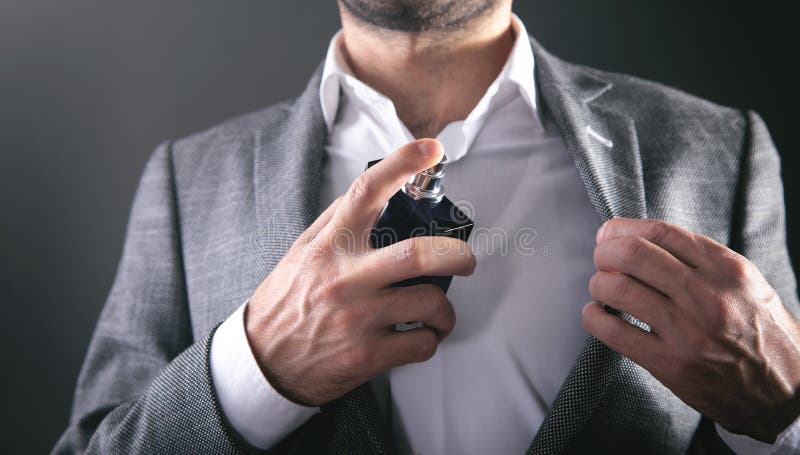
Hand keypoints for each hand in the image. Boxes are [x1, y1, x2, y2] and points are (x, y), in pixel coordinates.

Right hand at [245, 139, 475, 405]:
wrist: (263, 362)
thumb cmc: (287, 303)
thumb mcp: (303, 252)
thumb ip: (337, 222)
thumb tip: (376, 193)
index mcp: (331, 246)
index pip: (366, 193)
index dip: (402, 164)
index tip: (430, 150)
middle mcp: (345, 279)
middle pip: (417, 254)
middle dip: (456, 254)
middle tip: (465, 259)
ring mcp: (358, 319)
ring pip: (429, 303)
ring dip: (444, 310)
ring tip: (437, 312)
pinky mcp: (367, 356)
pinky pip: (421, 344)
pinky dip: (430, 340)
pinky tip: (418, 336)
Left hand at [584, 218, 799, 441]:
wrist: (785, 390)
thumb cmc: (758, 330)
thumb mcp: (744, 282)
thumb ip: (699, 258)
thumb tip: (639, 238)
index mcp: (726, 269)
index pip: (660, 232)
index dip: (622, 228)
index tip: (609, 234)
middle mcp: (707, 296)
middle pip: (632, 254)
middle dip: (604, 252)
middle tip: (601, 260)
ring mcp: (688, 331)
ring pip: (618, 289)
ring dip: (598, 284)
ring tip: (602, 289)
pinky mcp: (671, 364)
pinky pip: (613, 332)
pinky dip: (594, 318)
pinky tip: (597, 315)